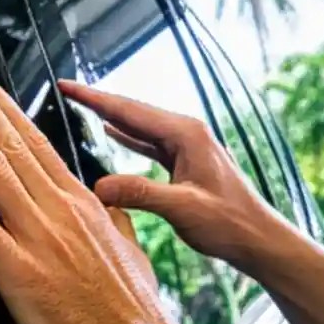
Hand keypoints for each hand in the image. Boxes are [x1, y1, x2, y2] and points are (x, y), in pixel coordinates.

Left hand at [0, 61, 187, 323]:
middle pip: (11, 144)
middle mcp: (60, 211)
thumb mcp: (133, 255)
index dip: (8, 113)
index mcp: (86, 205)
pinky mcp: (16, 270)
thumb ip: (115, 224)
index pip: (39, 146)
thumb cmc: (136, 316)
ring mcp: (38, 237)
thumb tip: (110, 205)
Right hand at [58, 80, 284, 271]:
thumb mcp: (182, 208)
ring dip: (111, 116)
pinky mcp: (185, 162)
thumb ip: (140, 194)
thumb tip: (98, 187)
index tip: (66, 85)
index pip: (130, 110)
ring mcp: (186, 146)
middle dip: (98, 101)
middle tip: (65, 89)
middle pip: (133, 112)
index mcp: (185, 134)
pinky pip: (149, 143)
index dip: (94, 98)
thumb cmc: (229, 223)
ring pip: (140, 126)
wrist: (257, 238)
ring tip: (81, 106)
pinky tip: (111, 132)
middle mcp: (186, 133)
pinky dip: (128, 136)